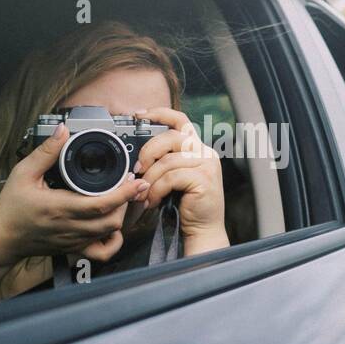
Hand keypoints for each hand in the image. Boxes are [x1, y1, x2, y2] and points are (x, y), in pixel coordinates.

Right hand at [0, 124, 150, 262]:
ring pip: (109, 233)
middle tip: (133, 185)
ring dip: (122, 215)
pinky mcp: (74, 249)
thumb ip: (45, 152)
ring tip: (125, 198)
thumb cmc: (12, 206)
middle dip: (127, 202)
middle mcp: (70, 227)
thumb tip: (63, 131)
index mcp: (59, 207)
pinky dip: (114, 241)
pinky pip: (102, 252)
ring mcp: (74, 241)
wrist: (3, 237)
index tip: (136, 181)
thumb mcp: (24, 173)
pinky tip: (114, 227)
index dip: (123, 194)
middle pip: (111, 220)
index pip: (99, 204)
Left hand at [133, 107, 228, 254]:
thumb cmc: (185, 206)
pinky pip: (171, 177)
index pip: (180, 120)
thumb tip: (138, 157)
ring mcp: (207, 165)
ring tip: (144, 195)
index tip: (138, 115)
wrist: (203, 230)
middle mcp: (206, 152)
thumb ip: (164, 162)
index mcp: (198, 148)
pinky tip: (153, 201)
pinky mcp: (204, 179)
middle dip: (148, 152)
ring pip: (168, 161)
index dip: (159, 113)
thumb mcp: (173, 178)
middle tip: (137, 171)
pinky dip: (157, 190)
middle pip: (170, 138)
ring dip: (150, 179)